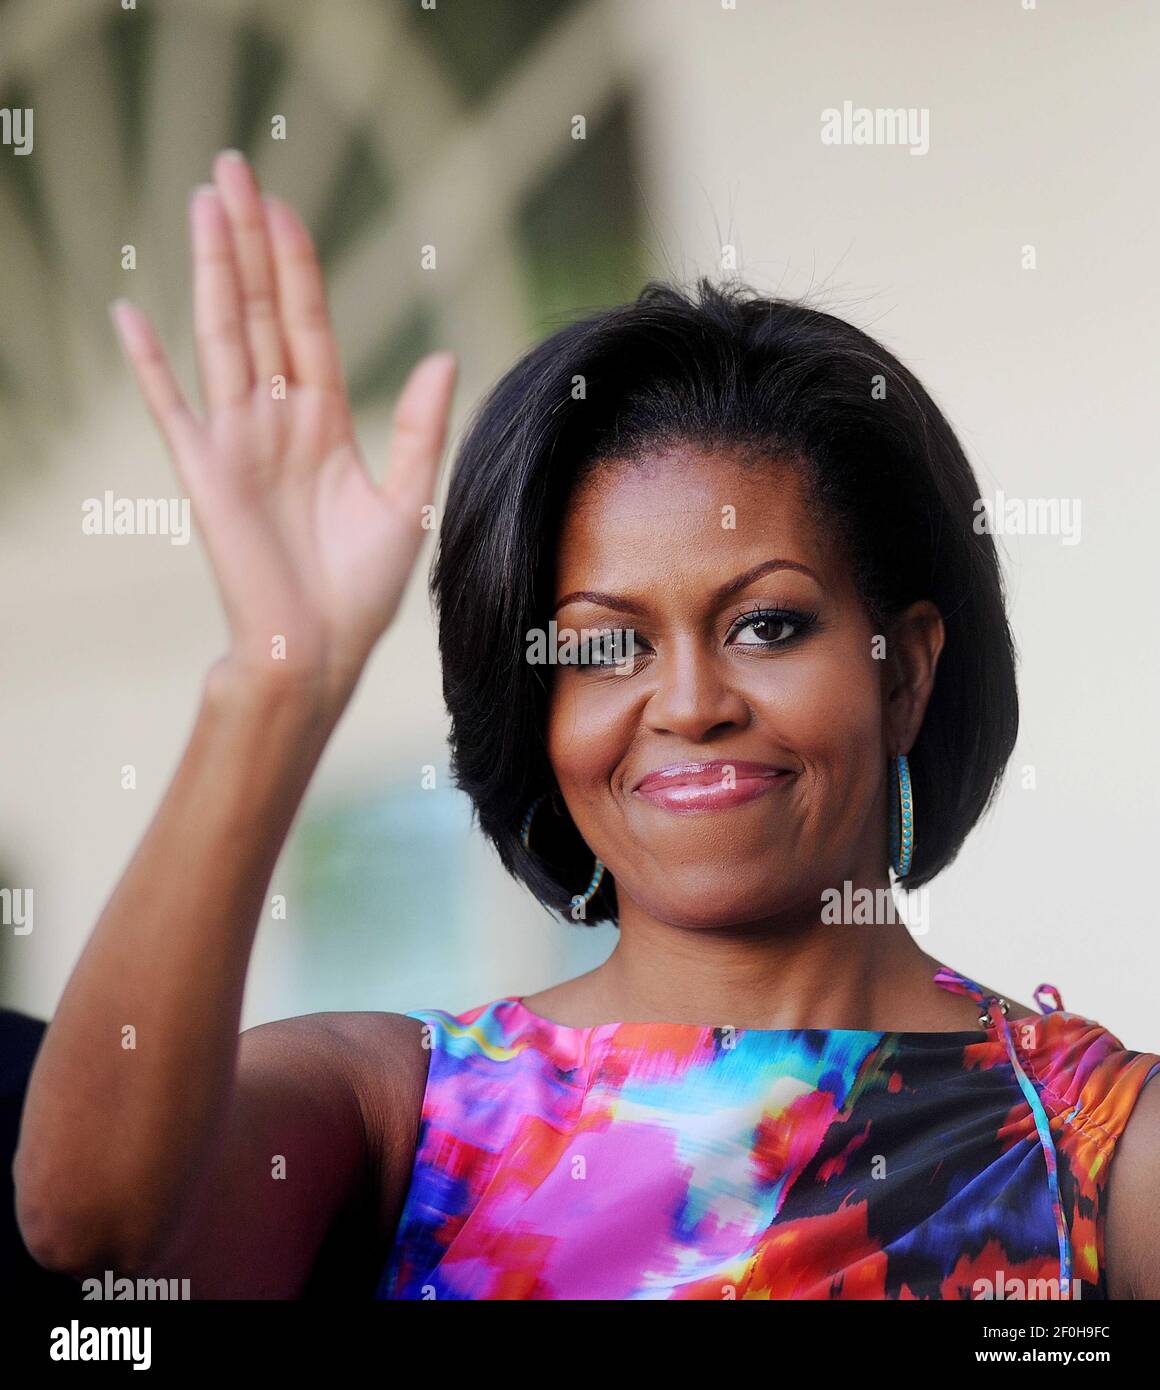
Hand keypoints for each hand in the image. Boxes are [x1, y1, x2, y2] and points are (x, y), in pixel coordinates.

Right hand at [110, 149, 456, 709]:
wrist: (319, 649)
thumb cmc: (363, 590)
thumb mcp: (407, 502)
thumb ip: (416, 428)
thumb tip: (444, 355)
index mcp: (325, 421)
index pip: (308, 323)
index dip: (297, 265)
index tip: (284, 206)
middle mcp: (277, 419)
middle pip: (260, 311)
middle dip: (249, 241)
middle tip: (234, 169)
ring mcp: (237, 441)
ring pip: (221, 337)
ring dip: (212, 271)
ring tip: (202, 205)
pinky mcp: (204, 473)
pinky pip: (171, 406)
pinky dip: (150, 363)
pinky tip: (131, 312)